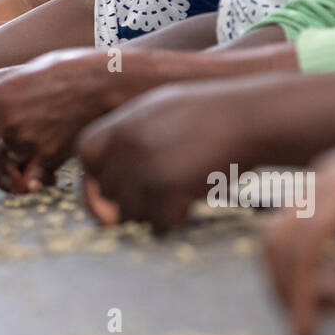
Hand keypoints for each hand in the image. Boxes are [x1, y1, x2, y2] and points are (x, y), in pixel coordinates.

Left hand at [0, 49, 139, 192]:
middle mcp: (6, 120)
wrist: (107, 82)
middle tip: (6, 148)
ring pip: (8, 164)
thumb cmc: (70, 70)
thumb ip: (6, 94)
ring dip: (16, 164)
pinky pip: (29, 179)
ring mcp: (27, 140)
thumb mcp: (28, 72)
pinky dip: (34, 179)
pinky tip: (44, 172)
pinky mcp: (48, 156)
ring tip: (32, 155)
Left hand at [75, 83, 260, 233]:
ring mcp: (144, 167)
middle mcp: (126, 144)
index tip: (114, 186)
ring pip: (129, 212)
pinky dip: (175, 219)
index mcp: (122, 123)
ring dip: (152, 211)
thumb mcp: (158, 111)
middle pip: (107, 191)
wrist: (249, 117)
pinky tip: (192, 200)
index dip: (98, 173)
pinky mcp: (167, 189)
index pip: (85, 156)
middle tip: (161, 191)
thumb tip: (102, 181)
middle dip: (129, 198)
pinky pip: (158, 224)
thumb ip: (128, 138)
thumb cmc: (209, 116)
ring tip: (179, 193)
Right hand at [262, 106, 334, 334]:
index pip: (303, 249)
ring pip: (284, 231)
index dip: (299, 294)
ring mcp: (321, 176)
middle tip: (313, 329)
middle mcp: (322, 179)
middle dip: (287, 288)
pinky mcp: (328, 179)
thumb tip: (327, 289)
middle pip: (279, 241)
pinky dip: (311, 254)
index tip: (306, 334)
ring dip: (297, 273)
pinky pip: (302, 220)